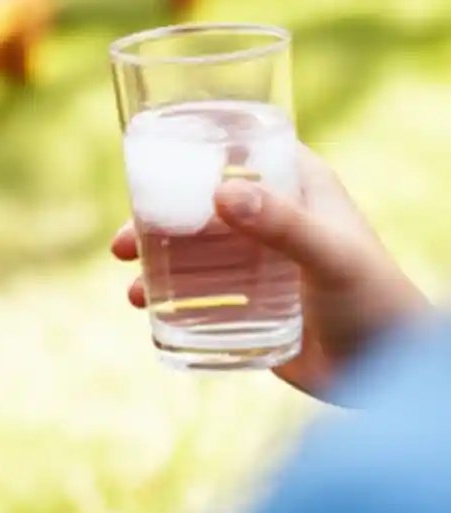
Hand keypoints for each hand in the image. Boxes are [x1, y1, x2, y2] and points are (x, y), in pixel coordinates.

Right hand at [112, 145, 428, 399]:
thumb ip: (282, 224)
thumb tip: (220, 193)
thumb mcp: (329, 255)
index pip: (239, 146)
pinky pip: (196, 288)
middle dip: (153, 215)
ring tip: (132, 286)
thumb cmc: (375, 301)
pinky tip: (145, 305)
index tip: (147, 145)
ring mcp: (256, 260)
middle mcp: (271, 216)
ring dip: (153, 259)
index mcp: (296, 186)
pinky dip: (165, 292)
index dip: (195, 141)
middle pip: (198, 201)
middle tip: (123, 239)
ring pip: (190, 247)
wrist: (389, 372)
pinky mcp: (247, 300)